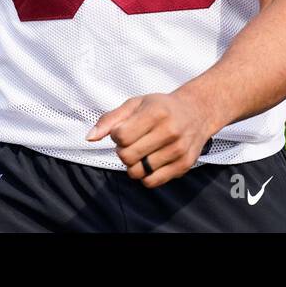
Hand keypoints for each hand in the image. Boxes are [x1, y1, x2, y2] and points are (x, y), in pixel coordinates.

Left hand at [86, 92, 214, 187]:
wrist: (197, 112)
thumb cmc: (160, 108)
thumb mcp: (135, 104)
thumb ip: (110, 120)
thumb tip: (89, 137)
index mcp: (156, 112)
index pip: (121, 137)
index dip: (116, 136)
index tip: (124, 130)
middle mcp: (170, 131)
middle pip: (127, 157)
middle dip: (123, 151)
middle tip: (132, 143)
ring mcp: (178, 149)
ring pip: (138, 172)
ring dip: (133, 164)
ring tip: (142, 152)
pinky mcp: (184, 165)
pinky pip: (152, 182)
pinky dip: (145, 175)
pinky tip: (150, 161)